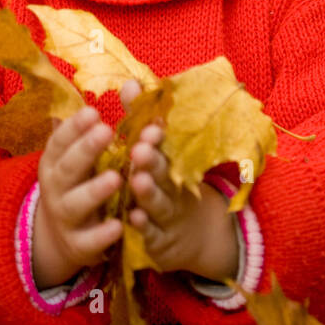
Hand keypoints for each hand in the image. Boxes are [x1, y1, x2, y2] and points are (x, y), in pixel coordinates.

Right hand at [31, 103, 123, 288]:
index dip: (75, 127)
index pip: (60, 140)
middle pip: (67, 168)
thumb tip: (132, 83)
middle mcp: (56, 187)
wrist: (65, 236)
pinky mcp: (78, 245)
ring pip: (76, 204)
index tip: (94, 111)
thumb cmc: (82, 182)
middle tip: (107, 131)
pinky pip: (89, 241)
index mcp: (56, 161)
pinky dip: (103, 235)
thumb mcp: (87, 154)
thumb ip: (112, 123)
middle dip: (85, 149)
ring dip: (95, 190)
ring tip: (117, 177)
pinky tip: (120, 225)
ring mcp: (65, 217)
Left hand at [121, 79, 238, 280]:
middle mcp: (172, 186)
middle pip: (164, 172)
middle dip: (154, 161)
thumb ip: (139, 118)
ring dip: (149, 191)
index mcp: (171, 161)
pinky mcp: (161, 241)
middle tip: (141, 149)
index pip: (166, 146)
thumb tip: (129, 82)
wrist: (195, 236)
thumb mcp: (159, 152)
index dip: (159, 137)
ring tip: (136, 179)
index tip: (151, 127)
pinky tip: (134, 217)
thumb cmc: (168, 183)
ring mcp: (168, 214)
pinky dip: (145, 226)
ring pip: (159, 202)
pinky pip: (153, 234)